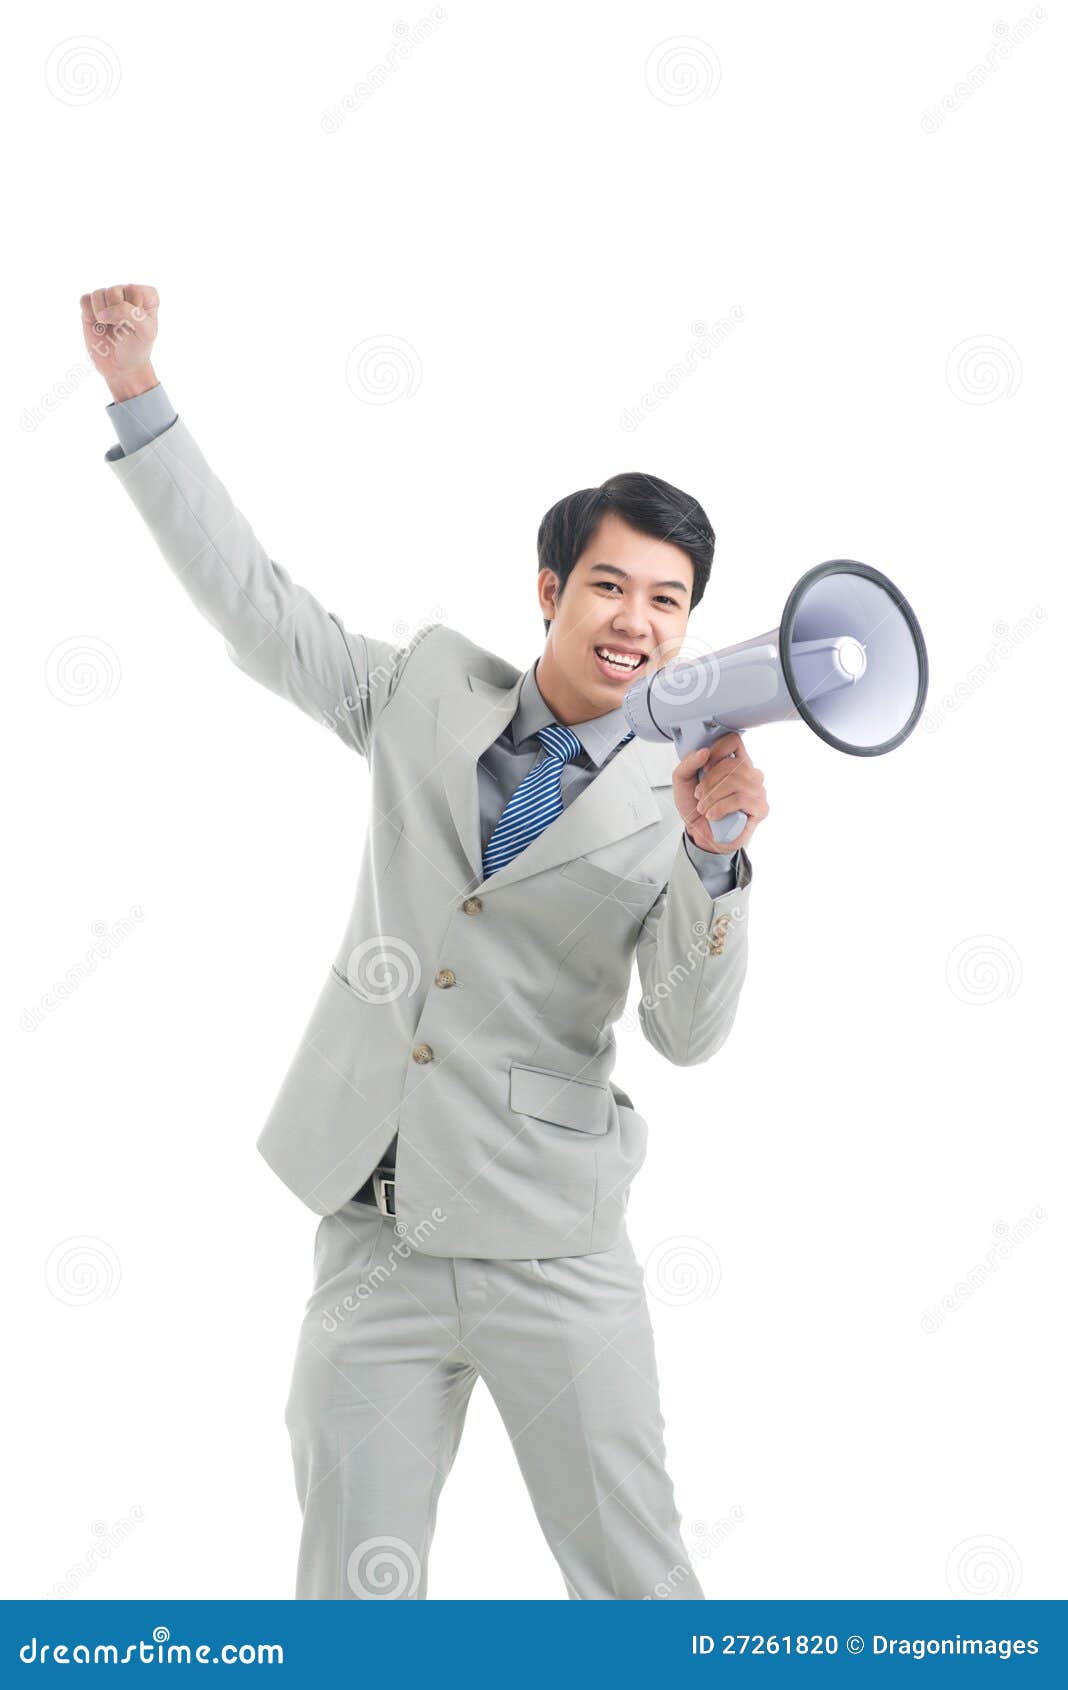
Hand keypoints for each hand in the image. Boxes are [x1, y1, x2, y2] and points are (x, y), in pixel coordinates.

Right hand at [79, 283, 158, 398]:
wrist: (121, 367)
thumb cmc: (137, 348)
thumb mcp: (146, 332)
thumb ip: (129, 312)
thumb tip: (103, 312)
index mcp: (145, 296)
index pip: (136, 290)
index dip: (135, 310)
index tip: (138, 325)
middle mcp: (126, 293)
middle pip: (114, 291)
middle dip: (117, 314)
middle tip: (121, 329)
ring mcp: (107, 299)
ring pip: (98, 294)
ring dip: (102, 315)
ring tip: (109, 327)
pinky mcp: (91, 306)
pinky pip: (85, 300)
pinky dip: (89, 314)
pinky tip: (98, 325)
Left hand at [672, 732, 768, 853]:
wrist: (700, 834)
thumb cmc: (696, 806)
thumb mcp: (682, 781)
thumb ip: (688, 763)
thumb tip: (704, 752)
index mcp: (734, 761)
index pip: (734, 740)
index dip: (717, 751)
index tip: (705, 768)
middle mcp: (749, 773)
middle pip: (732, 764)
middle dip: (709, 781)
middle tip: (699, 795)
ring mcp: (757, 790)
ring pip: (736, 781)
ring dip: (713, 796)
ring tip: (704, 808)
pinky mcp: (761, 808)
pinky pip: (742, 799)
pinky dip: (721, 807)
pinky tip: (713, 814)